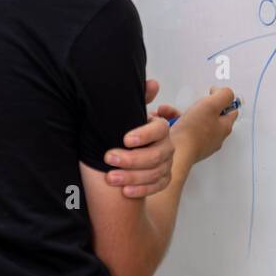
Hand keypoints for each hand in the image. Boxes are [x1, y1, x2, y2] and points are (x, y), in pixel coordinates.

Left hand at [104, 78, 175, 198]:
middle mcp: (167, 146)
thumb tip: (152, 83)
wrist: (127, 151)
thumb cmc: (126, 130)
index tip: (124, 139)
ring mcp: (166, 164)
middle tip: (108, 158)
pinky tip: (125, 192)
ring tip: (110, 177)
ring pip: (155, 173)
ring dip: (132, 177)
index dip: (144, 135)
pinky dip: (142, 190)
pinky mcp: (163, 179)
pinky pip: (157, 187)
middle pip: (156, 155)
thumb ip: (139, 97)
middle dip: (131, 159)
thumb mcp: (130, 113)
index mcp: (160, 128)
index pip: (159, 130)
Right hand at [170, 86, 238, 165]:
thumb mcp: (211, 105)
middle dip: (197, 106)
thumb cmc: (192, 132)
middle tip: (192, 104)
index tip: (215, 94)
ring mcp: (200, 142)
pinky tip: (165, 120)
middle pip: (210, 116)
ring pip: (192, 122)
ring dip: (180, 114)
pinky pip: (181, 130)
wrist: (175, 153)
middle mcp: (214, 137)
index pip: (231, 111)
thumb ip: (223, 95)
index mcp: (224, 127)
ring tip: (169, 112)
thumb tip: (224, 92)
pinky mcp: (187, 146)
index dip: (224, 100)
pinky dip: (172, 123)